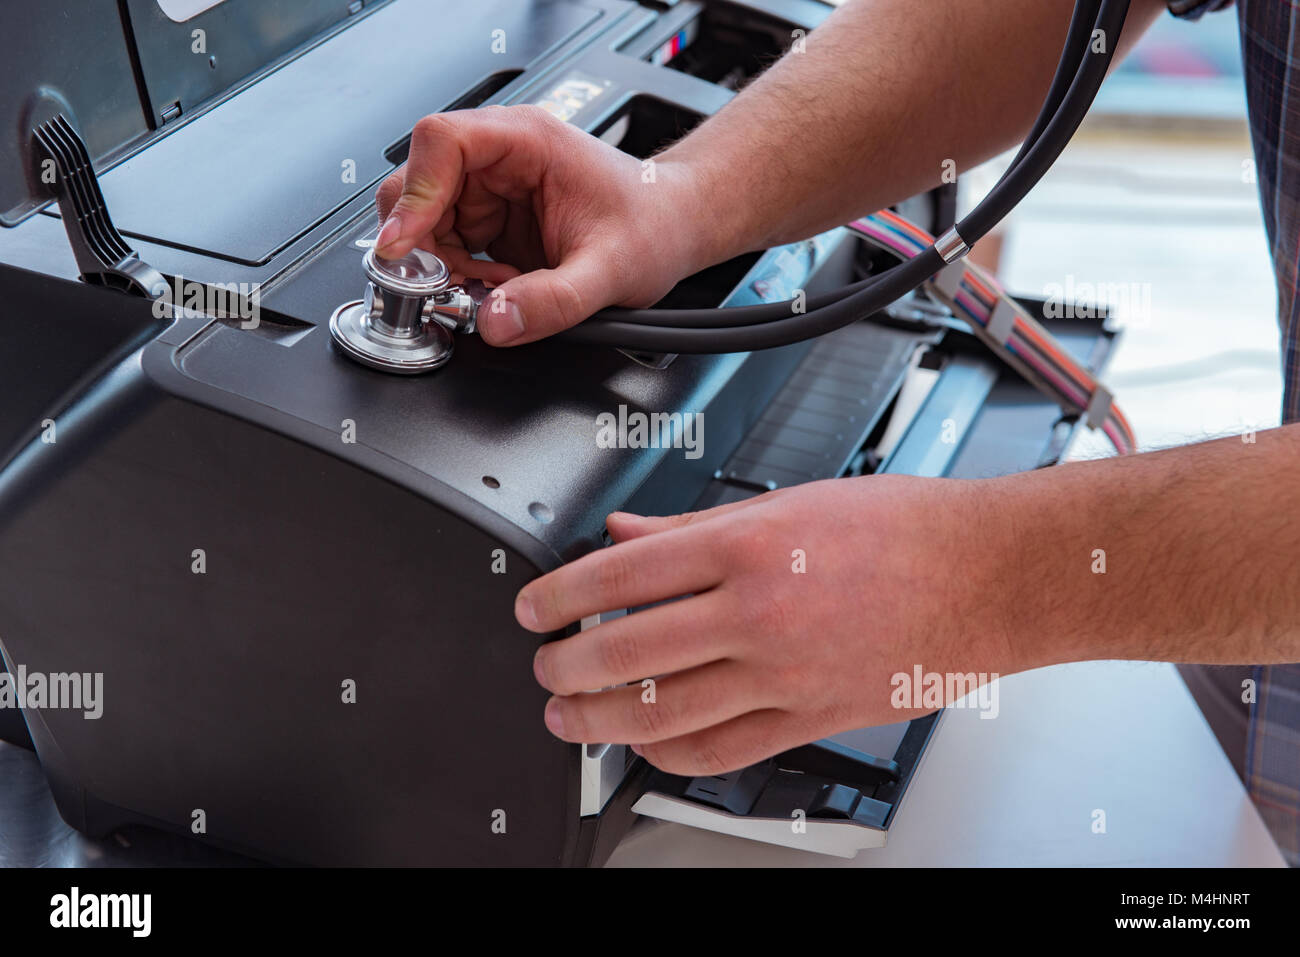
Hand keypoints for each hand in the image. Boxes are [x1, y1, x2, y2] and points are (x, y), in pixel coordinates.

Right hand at [375, 105, 701, 345]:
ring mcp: (492, 187)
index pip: (441, 142)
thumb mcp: (609, 274)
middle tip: (447, 284)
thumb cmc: (653, 227)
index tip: (404, 243)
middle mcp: (502, 155)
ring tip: (494, 286)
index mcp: (526, 141)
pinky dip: (457, 273)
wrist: (674, 229)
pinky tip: (496, 285)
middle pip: (419, 182)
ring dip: (443, 263)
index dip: (414, 193)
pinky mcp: (491, 218)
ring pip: (427, 218)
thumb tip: (494, 321)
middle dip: (423, 241)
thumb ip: (552, 302)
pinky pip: (447, 243)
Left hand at [515, 475, 1020, 776]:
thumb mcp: (791, 501)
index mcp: (749, 544)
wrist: (991, 574)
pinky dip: (669, 753)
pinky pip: (723, 750)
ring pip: (666, 712)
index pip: (623, 573)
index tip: (534, 609)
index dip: (561, 595)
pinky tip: (645, 743)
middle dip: (566, 667)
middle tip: (544, 668)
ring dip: (601, 719)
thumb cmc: (904, 528)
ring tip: (571, 714)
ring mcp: (786, 672)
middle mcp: (759, 611)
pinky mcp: (813, 717)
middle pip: (629, 651)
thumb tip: (626, 532)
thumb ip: (695, 526)